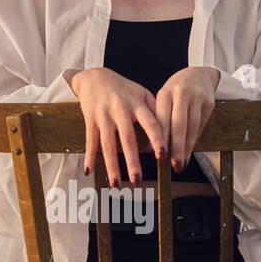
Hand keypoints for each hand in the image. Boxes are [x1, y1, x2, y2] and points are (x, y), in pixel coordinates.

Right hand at [67, 68, 166, 186]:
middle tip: (137, 180)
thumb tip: (170, 131)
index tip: (163, 157)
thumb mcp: (141, 93)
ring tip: (116, 184)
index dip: (157, 140)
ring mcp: (104, 116)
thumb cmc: (123, 89)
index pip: (150, 123)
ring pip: (108, 145)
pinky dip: (90, 157)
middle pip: (127, 139)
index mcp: (137, 105)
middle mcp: (120, 110)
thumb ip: (155, 111)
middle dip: (132, 161)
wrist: (94, 77)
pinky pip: (90, 142)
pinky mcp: (90, 120)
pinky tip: (90, 171)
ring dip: (112, 166)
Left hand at [154, 66, 219, 170]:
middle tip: (174, 165)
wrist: (199, 74)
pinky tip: (189, 151)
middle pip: (179, 125)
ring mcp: (197, 97)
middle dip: (176, 147)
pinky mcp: (209, 103)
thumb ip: (159, 118)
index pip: (163, 120)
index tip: (158, 156)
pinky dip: (194, 140)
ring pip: (192, 127)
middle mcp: (182, 93)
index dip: (161, 140)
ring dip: (187, 148)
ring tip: (182, 163)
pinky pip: (201, 126)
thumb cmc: (176, 91)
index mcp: (166, 92)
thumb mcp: (164, 98)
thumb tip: (152, 147)